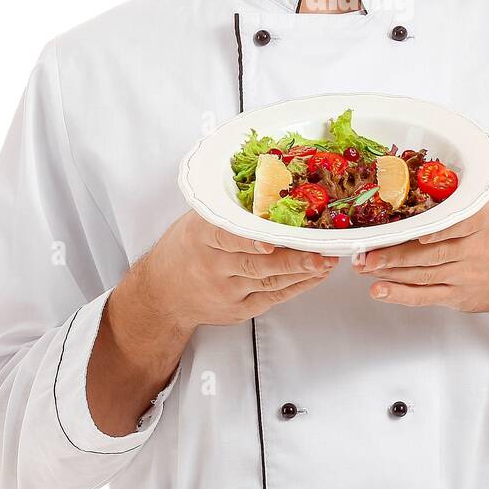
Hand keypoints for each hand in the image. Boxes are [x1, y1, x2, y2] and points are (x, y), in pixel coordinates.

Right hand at [89, 211, 334, 435]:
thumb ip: (228, 210)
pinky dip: (296, 287)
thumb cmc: (185, 249)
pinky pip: (272, 298)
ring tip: (326, 260)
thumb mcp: (196, 221)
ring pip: (269, 282)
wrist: (162, 295)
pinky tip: (315, 276)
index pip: (227, 237)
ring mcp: (226, 292)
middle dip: (291, 260)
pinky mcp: (238, 310)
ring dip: (301, 272)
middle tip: (320, 252)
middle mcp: (212, 267)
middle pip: (256, 265)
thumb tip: (267, 177)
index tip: (270, 241)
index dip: (250, 241)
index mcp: (201, 238)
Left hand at [353, 198, 488, 322]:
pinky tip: (380, 290)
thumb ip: (461, 198)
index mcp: (483, 222)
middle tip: (364, 250)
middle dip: (392, 252)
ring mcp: (465, 276)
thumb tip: (420, 173)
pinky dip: (400, 294)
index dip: (431, 229)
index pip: (454, 224)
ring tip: (363, 265)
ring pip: (421, 273)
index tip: (408, 229)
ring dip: (389, 270)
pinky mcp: (457, 296)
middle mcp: (474, 250)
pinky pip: (425, 296)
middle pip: (428, 252)